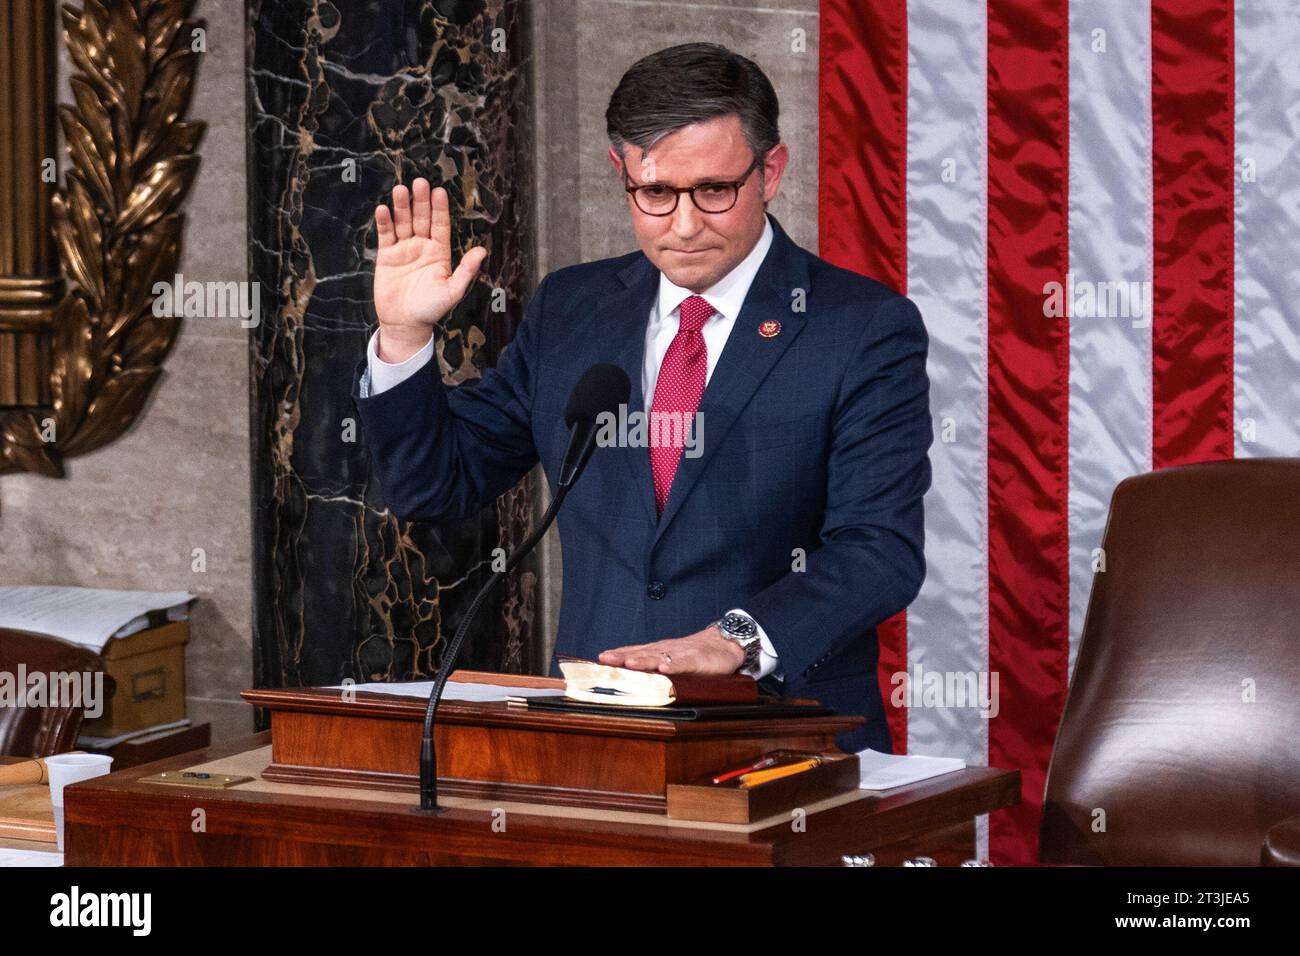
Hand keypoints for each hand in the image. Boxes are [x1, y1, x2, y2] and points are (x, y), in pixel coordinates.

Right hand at [372, 177, 488, 361]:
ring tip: (400, 190)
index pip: (440, 225)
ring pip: (403, 222)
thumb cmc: (431, 309)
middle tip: (420, 182)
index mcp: (439, 252)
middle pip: (421, 218)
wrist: (405, 323)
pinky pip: (385, 235)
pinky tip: (383, 210)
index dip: (440, 208)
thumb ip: (466, 271)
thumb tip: (483, 251)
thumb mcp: (452, 291)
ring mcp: (404, 249)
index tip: (439, 191)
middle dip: (421, 201)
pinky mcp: (387, 256)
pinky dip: (384, 222)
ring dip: (401, 206)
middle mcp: (422, 247)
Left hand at [598, 625, 743, 675]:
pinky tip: (664, 669)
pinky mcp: (697, 661)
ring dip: (643, 661)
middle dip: (623, 657)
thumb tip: (625, 672)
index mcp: (658, 651)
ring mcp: (681, 655)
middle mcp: (666, 650)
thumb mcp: (669, 657)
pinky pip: (684, 664)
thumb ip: (651, 663)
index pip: (634, 652)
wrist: (723, 644)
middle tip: (605, 660)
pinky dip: (674, 666)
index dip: (617, 655)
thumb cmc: (694, 654)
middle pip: (641, 654)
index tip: (599, 659)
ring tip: (628, 664)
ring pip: (659, 657)